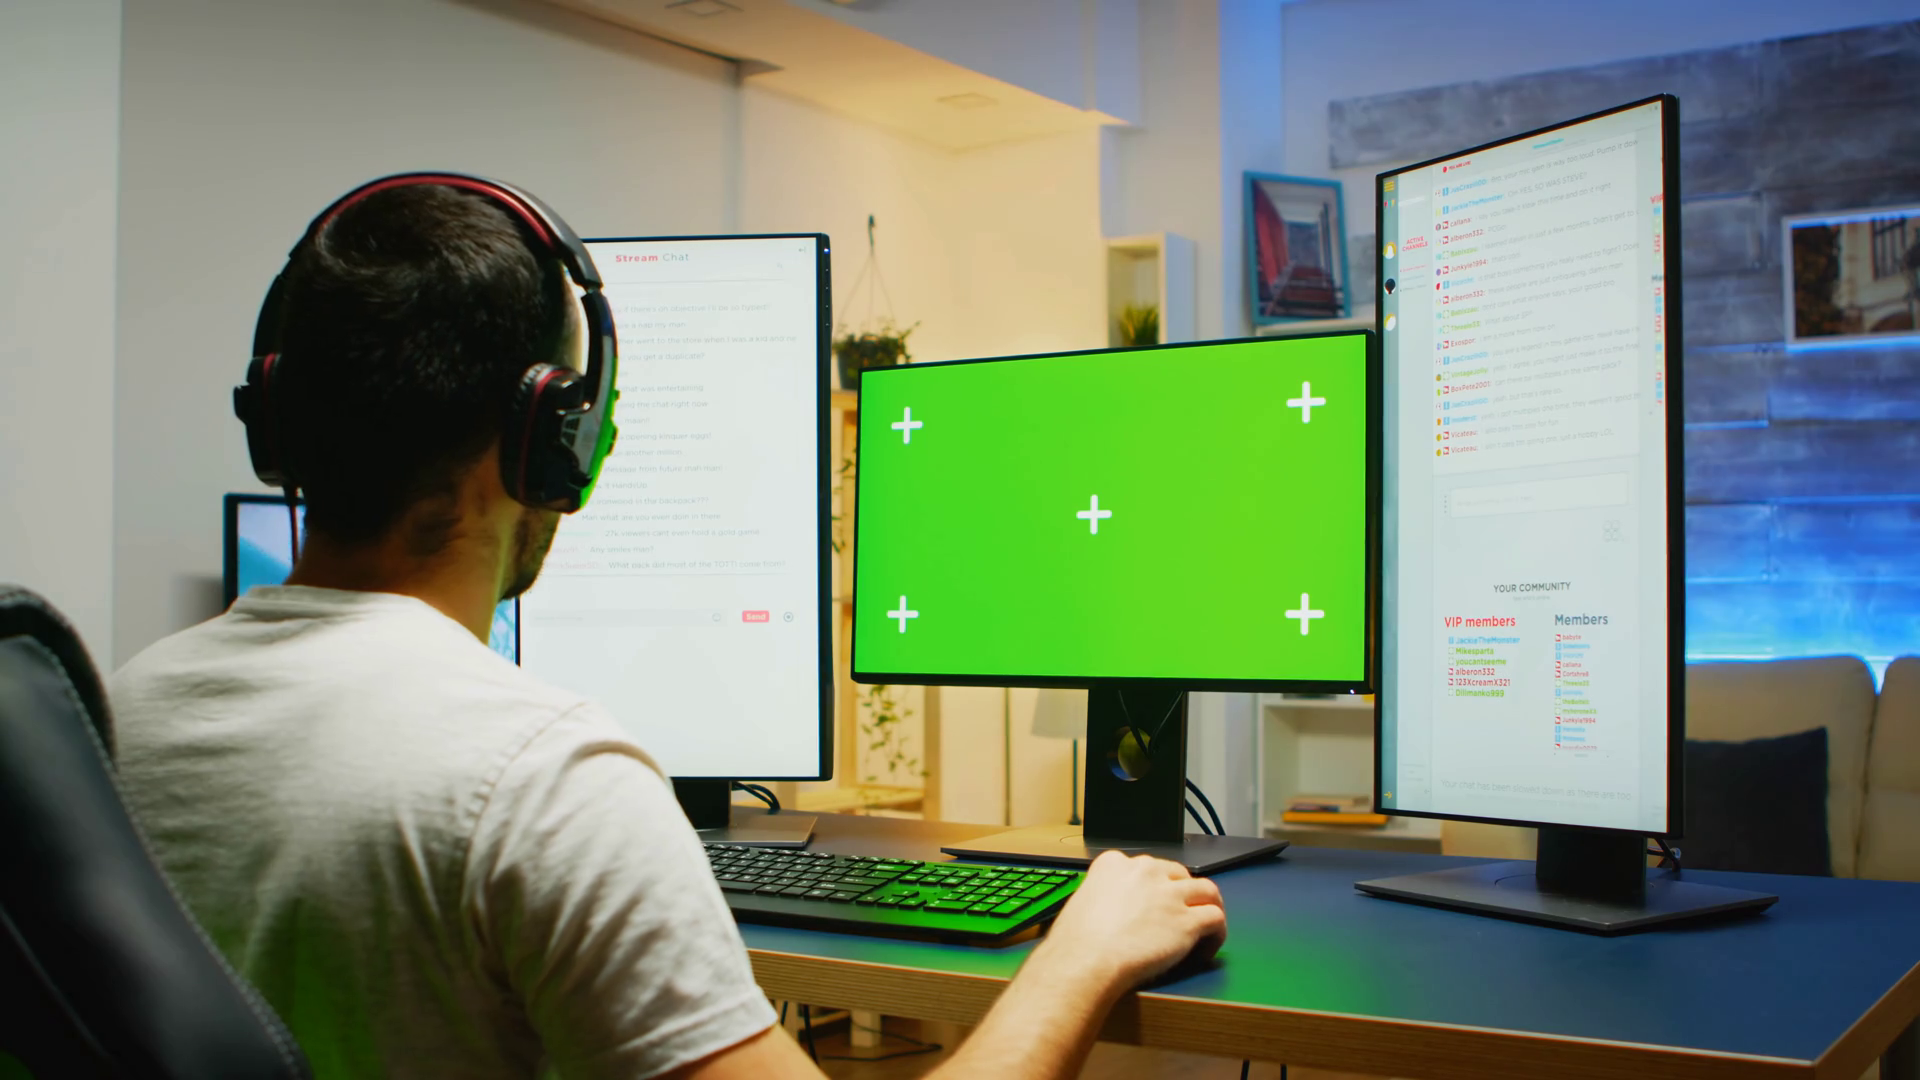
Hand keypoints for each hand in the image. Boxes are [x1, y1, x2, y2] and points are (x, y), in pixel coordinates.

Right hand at [1035, 850, 1226, 992]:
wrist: (1085, 960)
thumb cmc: (1076, 943)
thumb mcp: (1083, 903)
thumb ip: (1103, 900)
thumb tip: (1109, 915)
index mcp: (1115, 863)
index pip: (1146, 866)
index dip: (1155, 885)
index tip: (1154, 902)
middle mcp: (1146, 871)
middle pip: (1179, 874)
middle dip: (1183, 893)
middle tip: (1181, 915)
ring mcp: (1169, 894)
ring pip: (1207, 890)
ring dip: (1209, 907)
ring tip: (1207, 926)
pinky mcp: (1188, 921)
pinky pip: (1216, 918)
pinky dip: (1217, 932)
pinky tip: (1208, 947)